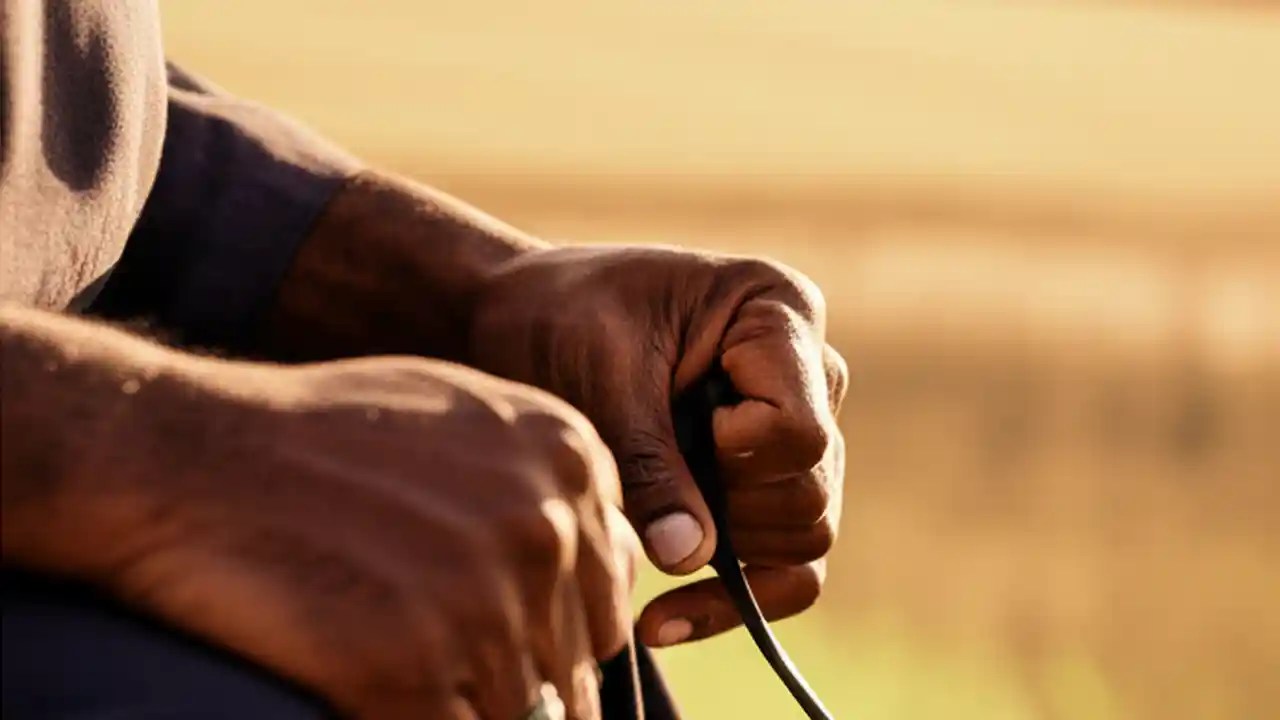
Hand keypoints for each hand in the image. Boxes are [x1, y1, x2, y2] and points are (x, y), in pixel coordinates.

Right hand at [88, 355, 638, 718]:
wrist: (195, 457)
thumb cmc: (326, 434)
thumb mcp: (464, 415)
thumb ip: (552, 481)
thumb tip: (625, 556)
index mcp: (571, 460)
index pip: (610, 591)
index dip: (552, 620)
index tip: (493, 617)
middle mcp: (545, 528)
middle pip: (574, 656)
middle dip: (521, 667)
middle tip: (441, 646)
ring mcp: (485, 602)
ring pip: (523, 707)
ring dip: (468, 700)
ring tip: (399, 649)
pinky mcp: (413, 670)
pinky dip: (421, 717)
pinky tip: (374, 679)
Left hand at [469, 245, 847, 646]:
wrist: (527, 317)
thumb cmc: (562, 317)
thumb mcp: (600, 377)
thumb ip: (649, 463)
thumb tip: (689, 560)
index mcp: (778, 311)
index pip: (799, 430)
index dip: (733, 457)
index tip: (661, 426)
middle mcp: (809, 371)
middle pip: (809, 492)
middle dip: (721, 509)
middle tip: (639, 479)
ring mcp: (797, 431)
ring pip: (807, 535)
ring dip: (722, 551)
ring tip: (638, 525)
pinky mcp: (770, 482)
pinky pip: (790, 568)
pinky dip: (735, 601)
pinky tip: (660, 623)